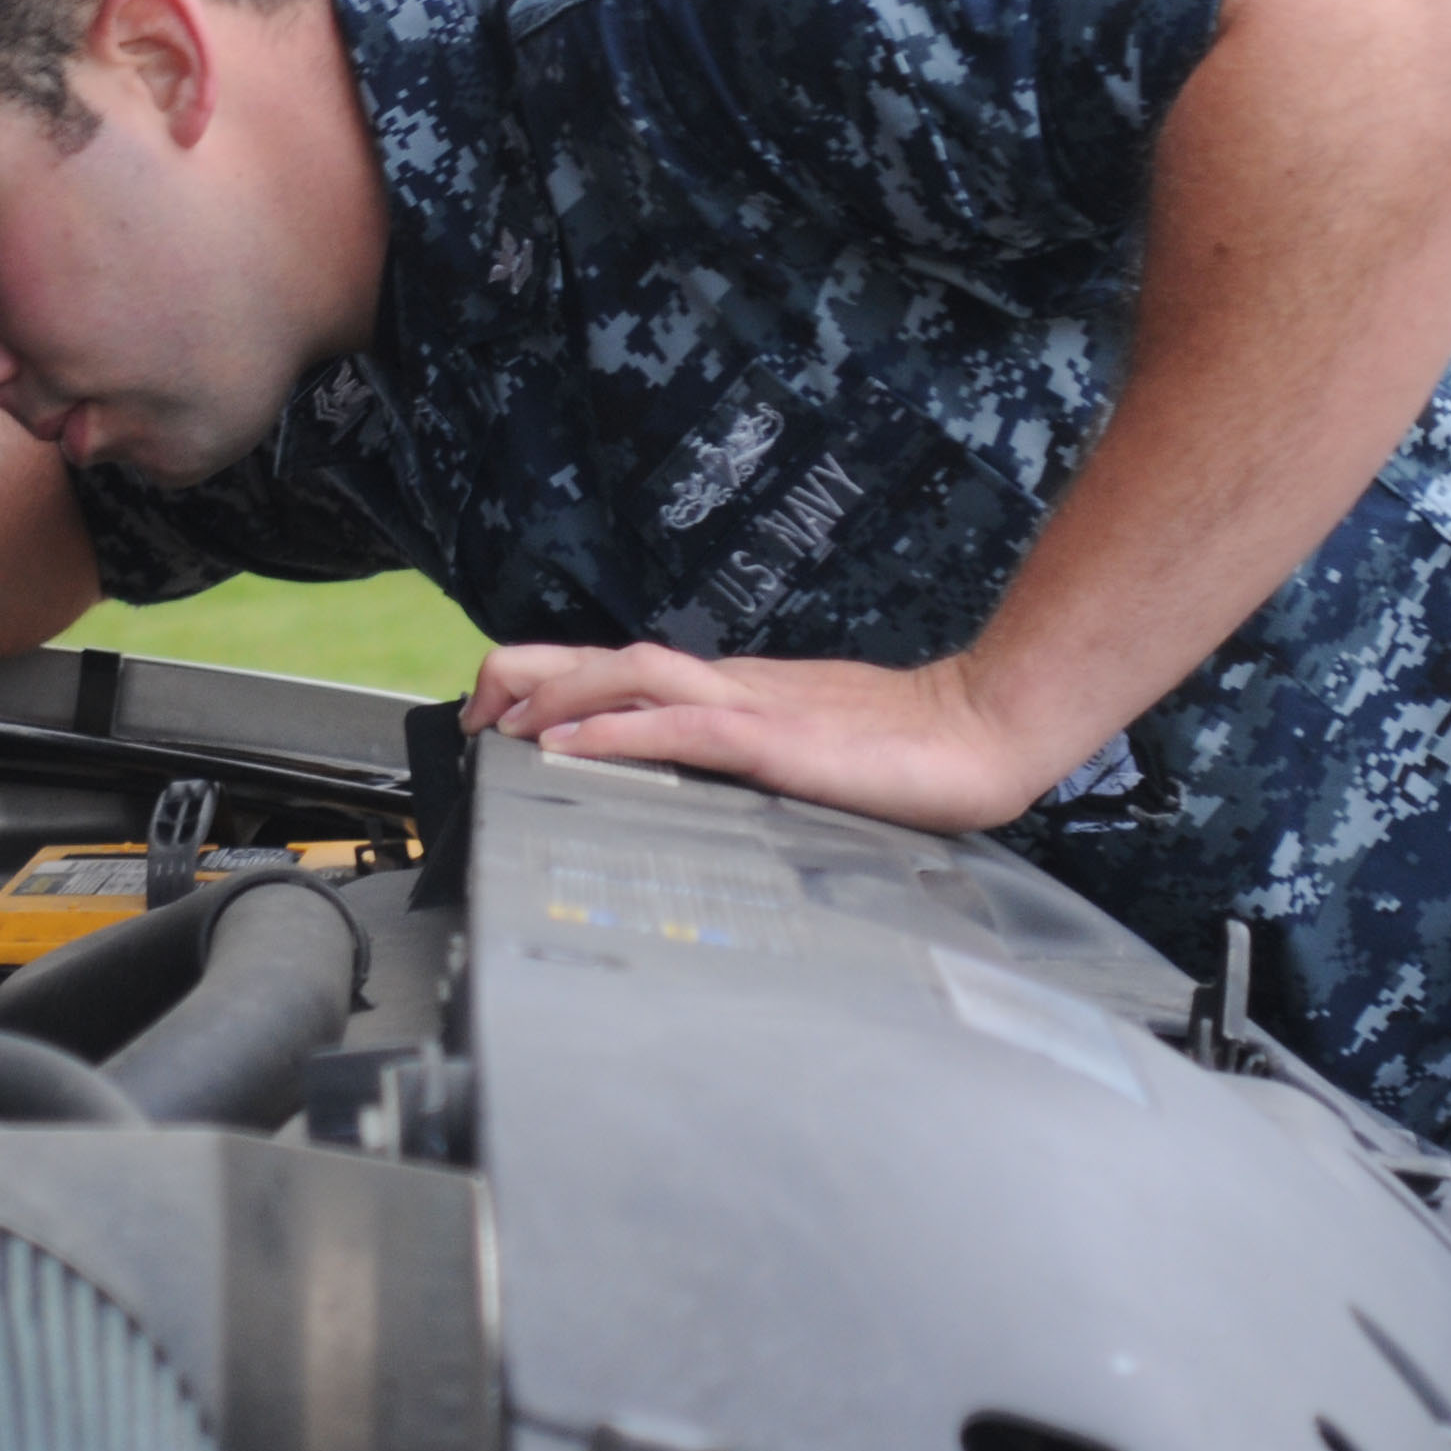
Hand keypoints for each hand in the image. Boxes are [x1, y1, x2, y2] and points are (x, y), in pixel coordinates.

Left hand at [459, 642, 1066, 833]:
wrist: (984, 729)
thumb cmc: (907, 752)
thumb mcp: (802, 760)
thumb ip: (748, 766)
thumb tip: (693, 793)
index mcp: (730, 693)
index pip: (620, 672)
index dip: (549, 687)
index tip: (497, 722)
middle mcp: (727, 685)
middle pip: (602, 658)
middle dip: (520, 680)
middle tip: (465, 721)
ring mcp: (749, 704)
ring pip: (627, 673)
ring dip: (552, 696)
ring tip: (496, 726)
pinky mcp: (773, 737)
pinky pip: (677, 725)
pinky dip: (613, 732)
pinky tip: (568, 746)